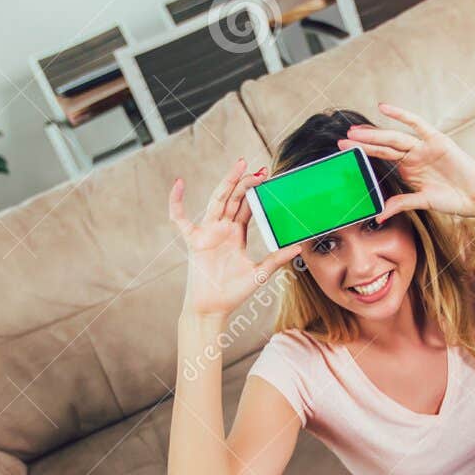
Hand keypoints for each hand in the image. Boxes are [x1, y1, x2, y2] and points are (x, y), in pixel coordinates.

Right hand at [170, 158, 300, 317]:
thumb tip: (298, 247)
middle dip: (245, 181)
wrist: (213, 309)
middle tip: (260, 168)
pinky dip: (176, 201)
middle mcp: (221, 229)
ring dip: (226, 182)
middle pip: (233, 198)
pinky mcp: (194, 240)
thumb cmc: (233, 292)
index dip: (255, 191)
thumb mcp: (260, 273)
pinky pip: (180, 218)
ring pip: (216, 201)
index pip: (246, 205)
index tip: (267, 176)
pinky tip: (178, 184)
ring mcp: (207, 232)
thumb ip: (276, 258)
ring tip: (239, 165)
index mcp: (236, 234)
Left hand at [342, 102, 474, 221]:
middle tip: (342, 142)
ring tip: (355, 133)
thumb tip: (380, 215)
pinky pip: (416, 124)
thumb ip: (401, 204)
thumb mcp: (424, 202)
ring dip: (374, 135)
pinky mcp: (437, 140)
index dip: (364, 156)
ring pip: (394, 138)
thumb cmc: (454, 200)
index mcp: (408, 170)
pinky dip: (401, 115)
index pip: (381, 160)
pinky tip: (384, 108)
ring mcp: (424, 147)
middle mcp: (414, 156)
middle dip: (363, 144)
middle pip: (383, 147)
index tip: (345, 155)